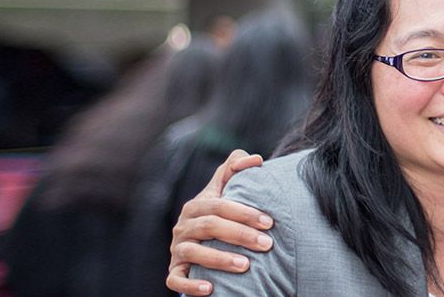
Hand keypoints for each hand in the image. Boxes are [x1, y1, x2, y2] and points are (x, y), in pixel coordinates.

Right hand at [165, 150, 272, 295]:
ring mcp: (177, 249)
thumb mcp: (223, 188)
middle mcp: (184, 226)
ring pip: (194, 253)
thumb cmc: (219, 212)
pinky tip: (210, 289)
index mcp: (197, 205)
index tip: (269, 222)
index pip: (220, 205)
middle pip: (210, 227)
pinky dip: (190, 285)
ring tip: (246, 266)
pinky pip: (175, 279)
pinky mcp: (174, 270)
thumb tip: (255, 159)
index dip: (244, 213)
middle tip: (267, 244)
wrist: (199, 241)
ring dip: (220, 260)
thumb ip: (235, 168)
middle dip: (241, 235)